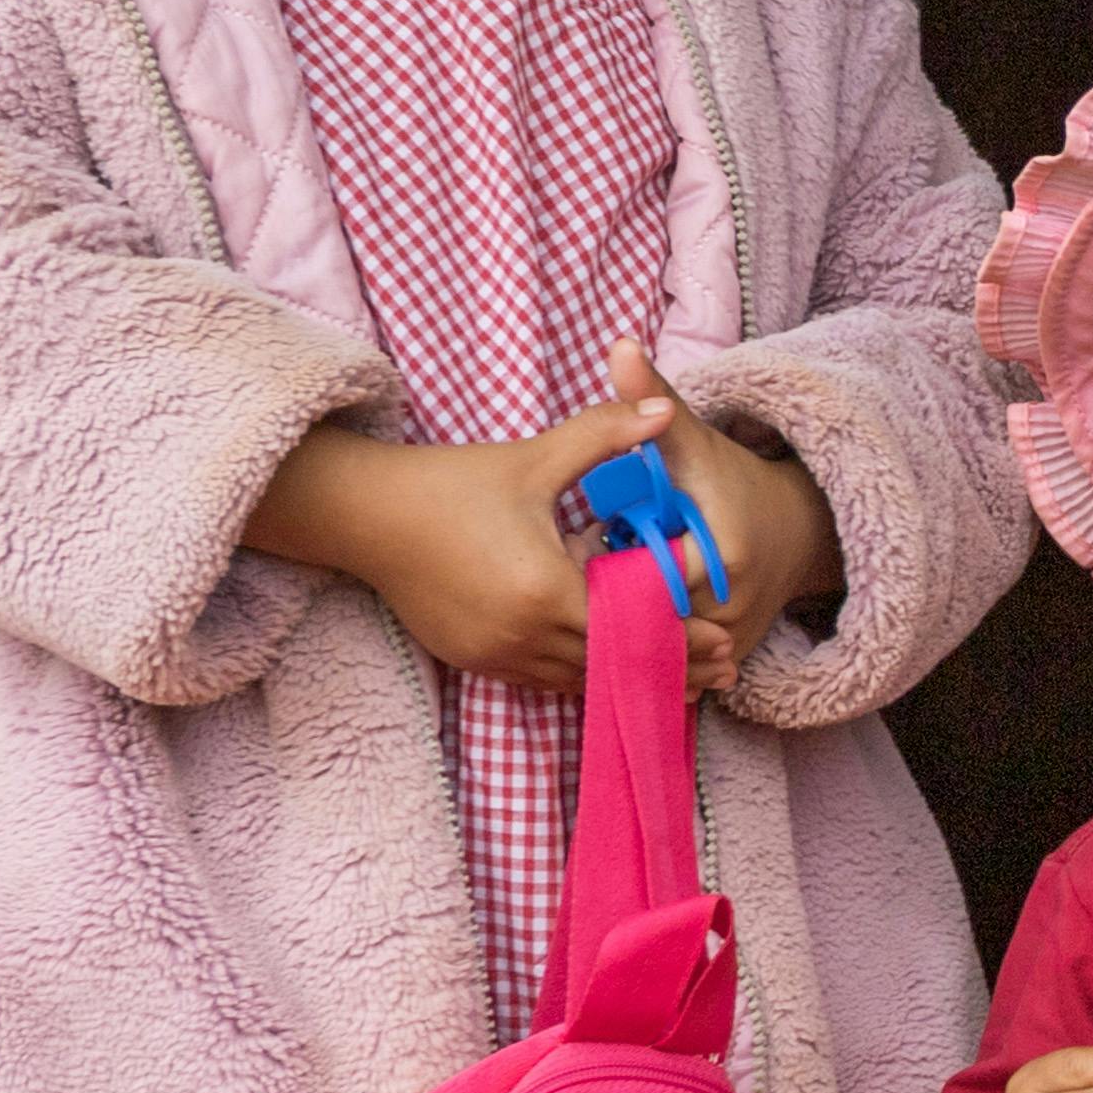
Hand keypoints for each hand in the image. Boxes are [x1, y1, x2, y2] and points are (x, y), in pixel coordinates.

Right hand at [249, 397, 728, 696]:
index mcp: (544, 591)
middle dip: (668, 665)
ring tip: (677, 676)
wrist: (365, 517)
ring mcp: (495, 656)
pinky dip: (581, 672)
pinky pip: (544, 679)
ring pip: (580, 681)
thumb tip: (663, 411)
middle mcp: (522, 636)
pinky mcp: (475, 662)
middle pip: (614, 665)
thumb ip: (602, 435)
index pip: (633, 628)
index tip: (726, 641)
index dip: (683, 637)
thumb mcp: (532, 458)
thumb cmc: (450, 483)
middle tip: (720, 669)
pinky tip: (608, 662)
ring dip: (625, 675)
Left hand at [599, 341, 843, 686]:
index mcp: (719, 555)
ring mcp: (729, 644)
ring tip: (604, 590)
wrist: (795, 530)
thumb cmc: (732, 480)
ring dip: (624, 623)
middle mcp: (729, 611)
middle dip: (611, 596)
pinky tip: (628, 615)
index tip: (589, 538)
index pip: (641, 573)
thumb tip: (618, 344)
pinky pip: (670, 661)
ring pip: (654, 646)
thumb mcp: (692, 438)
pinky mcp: (725, 664)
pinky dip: (644, 641)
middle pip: (645, 617)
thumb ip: (653, 397)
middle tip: (588, 565)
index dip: (605, 560)